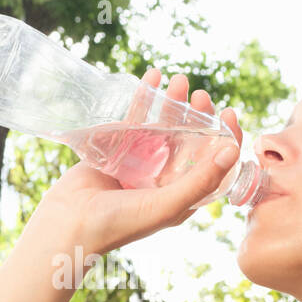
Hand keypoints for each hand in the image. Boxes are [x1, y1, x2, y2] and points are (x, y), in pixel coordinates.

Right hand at [25, 67, 243, 254]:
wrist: (69, 223)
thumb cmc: (119, 223)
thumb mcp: (166, 205)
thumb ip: (200, 181)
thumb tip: (232, 151)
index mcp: (182, 196)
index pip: (213, 164)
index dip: (225, 139)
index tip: (228, 113)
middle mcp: (165, 179)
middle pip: (191, 141)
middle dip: (200, 116)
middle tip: (201, 96)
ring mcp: (141, 162)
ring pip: (164, 127)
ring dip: (174, 103)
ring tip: (180, 80)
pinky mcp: (118, 149)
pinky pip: (136, 119)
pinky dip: (146, 98)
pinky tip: (153, 77)